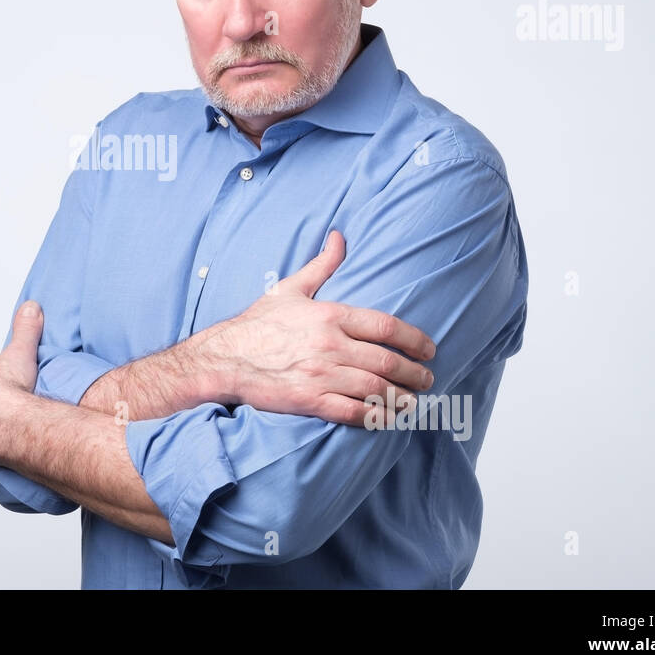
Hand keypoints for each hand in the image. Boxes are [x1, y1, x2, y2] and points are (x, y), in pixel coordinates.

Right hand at [200, 230, 436, 425]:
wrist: (224, 358)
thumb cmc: (258, 324)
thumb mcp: (290, 289)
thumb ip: (322, 265)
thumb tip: (340, 236)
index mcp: (330, 315)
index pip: (386, 326)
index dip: (415, 340)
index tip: (430, 350)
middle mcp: (330, 345)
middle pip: (388, 361)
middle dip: (415, 374)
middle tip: (428, 380)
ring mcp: (321, 375)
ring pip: (376, 389)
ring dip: (402, 398)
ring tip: (413, 402)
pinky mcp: (310, 401)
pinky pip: (354, 412)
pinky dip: (376, 417)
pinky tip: (388, 418)